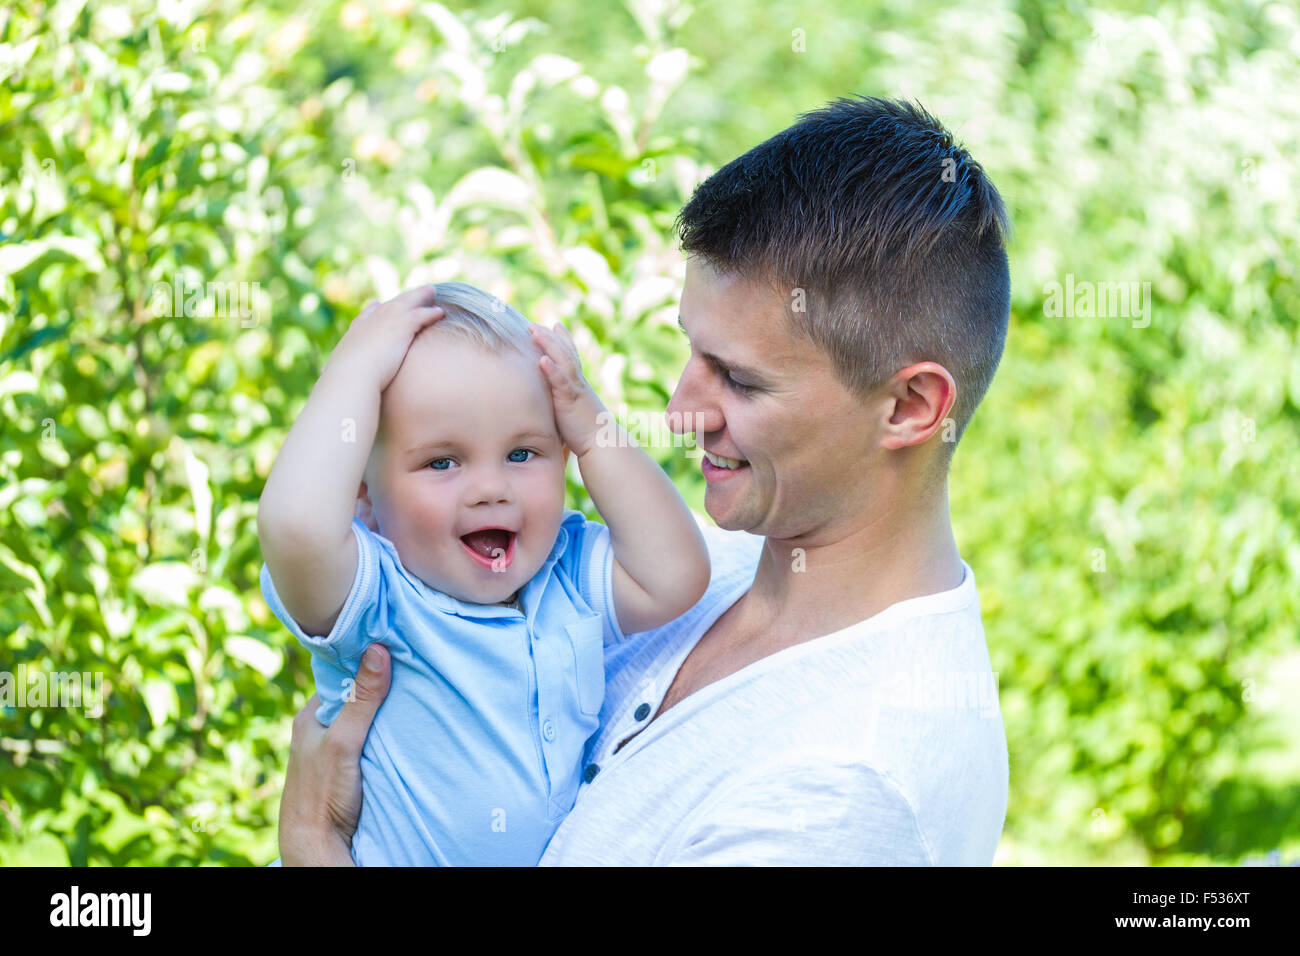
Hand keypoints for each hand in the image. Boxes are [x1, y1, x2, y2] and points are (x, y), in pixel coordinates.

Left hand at [278, 643, 391, 865]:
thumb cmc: (323, 792)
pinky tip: (404, 733)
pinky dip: (385, 737)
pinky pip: (369, 744)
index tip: (392, 650)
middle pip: (354, 700)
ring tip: (414, 698)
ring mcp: (333, 752)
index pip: (340, 678)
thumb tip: (378, 649)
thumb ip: (361, 699)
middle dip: (379, 690)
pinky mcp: (347, 771)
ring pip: (363, 723)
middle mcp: (319, 732)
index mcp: (309, 717)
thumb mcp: (344, 740)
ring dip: (384, 716)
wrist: (316, 845)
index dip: (364, 664)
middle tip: (411, 673)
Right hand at [327, 285, 444, 391]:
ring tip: (432, 291)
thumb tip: (321, 386)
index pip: (365, 318)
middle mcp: (370, 323)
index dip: (372, 311)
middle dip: (401, 298)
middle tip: (412, 293)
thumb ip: (334, 377)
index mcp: (355, 334)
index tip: (376, 305)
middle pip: (389, 306)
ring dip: (420, 297)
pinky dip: (430, 313)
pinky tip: (440, 312)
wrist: (352, 376)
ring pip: (407, 303)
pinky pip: (420, 315)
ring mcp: (386, 322)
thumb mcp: (336, 376)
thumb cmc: (343, 382)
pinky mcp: (402, 326)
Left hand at [528, 321, 606, 457]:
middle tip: (535, 324)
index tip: (555, 325)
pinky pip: (561, 382)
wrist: (603, 443)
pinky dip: (552, 370)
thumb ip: (568, 403)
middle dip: (549, 336)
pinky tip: (542, 360)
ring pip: (562, 360)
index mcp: (579, 384)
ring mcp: (574, 389)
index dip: (563, 339)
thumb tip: (561, 404)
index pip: (571, 356)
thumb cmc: (589, 432)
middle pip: (564, 352)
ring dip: (548, 344)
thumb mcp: (576, 412)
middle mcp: (578, 382)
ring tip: (534, 332)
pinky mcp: (570, 401)